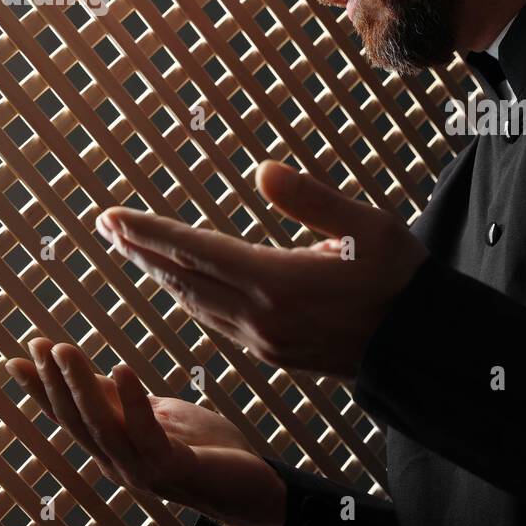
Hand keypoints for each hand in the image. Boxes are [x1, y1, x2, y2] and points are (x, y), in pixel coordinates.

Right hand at [5, 339, 287, 525]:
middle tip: (39, 344)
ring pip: (101, 425)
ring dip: (81, 386)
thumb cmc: (208, 450)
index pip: (69, 415)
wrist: (250, 488)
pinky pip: (145, 433)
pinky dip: (131, 401)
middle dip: (55, 381)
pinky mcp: (172, 467)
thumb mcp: (160, 416)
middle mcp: (118, 463)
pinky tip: (121, 369)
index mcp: (113, 449)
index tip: (17, 357)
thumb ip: (125, 402)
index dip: (42, 388)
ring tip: (66, 350)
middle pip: (77, 420)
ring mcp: (142, 469)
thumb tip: (92, 374)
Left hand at [94, 161, 427, 378]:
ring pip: (196, 303)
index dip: (148, 231)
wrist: (420, 347)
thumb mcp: (368, 227)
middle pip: (183, 278)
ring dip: (161, 274)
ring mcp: (264, 341)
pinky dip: (190, 298)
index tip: (110, 216)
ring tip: (134, 250)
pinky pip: (216, 324)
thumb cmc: (400, 280)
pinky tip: (184, 286)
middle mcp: (261, 316)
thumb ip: (312, 198)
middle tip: (105, 226)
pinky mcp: (274, 354)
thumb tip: (262, 170)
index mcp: (277, 282)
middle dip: (140, 250)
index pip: (195, 250)